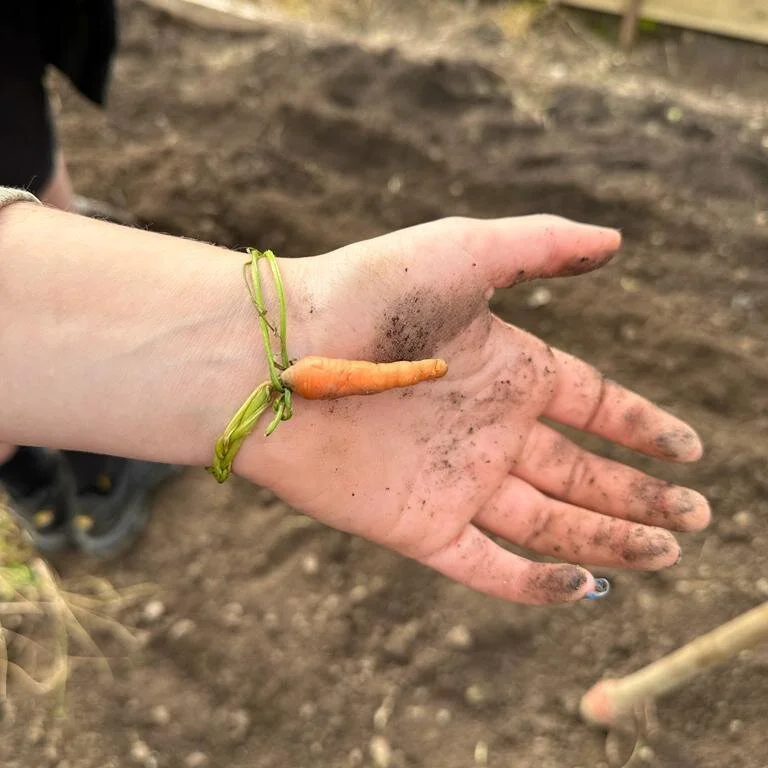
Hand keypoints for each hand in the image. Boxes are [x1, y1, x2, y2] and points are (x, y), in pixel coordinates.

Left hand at [239, 215, 709, 604]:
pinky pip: (487, 566)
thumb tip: (616, 239)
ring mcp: (456, 480)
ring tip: (665, 555)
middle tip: (696, 520)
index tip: (690, 451)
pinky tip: (581, 588)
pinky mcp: (418, 524)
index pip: (594, 406)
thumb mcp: (464, 254)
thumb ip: (541, 246)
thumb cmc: (365, 293)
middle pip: (582, 473)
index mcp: (508, 369)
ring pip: (549, 523)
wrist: (275, 354)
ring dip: (607, 541)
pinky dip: (534, 584)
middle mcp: (488, 429)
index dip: (643, 429)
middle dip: (641, 497)